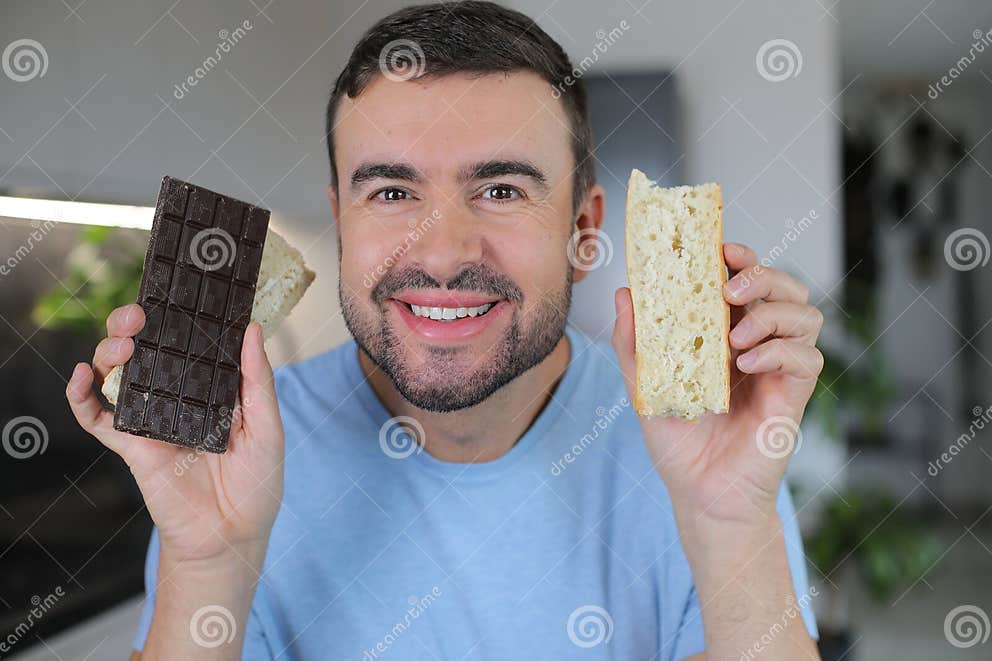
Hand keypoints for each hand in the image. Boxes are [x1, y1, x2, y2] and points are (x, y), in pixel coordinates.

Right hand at [66, 305, 284, 564]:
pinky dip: (81, 396)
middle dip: (134, 325)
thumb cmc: (256, 482)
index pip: (187, 343)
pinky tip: (81, 376)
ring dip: (110, 352)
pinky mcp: (131, 445)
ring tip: (121, 344)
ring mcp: (151, 419)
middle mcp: (177, 398)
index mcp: (210, 388)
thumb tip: (252, 329)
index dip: (177, 317)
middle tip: (138, 314)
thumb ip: (257, 380)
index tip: (174, 292)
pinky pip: (96, 418)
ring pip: (118, 374)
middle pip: (145, 350)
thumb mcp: (267, 425)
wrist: (232, 535)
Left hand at [612, 243, 823, 524]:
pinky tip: (746, 363)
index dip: (741, 257)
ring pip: (805, 314)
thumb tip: (624, 293)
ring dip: (773, 313)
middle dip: (763, 275)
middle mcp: (758, 343)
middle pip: (786, 286)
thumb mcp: (644, 385)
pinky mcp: (794, 395)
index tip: (720, 248)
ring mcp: (779, 368)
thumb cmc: (676, 440)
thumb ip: (634, 342)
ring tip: (735, 337)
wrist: (699, 493)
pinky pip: (807, 357)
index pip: (746, 280)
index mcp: (726, 332)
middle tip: (730, 289)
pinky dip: (779, 350)